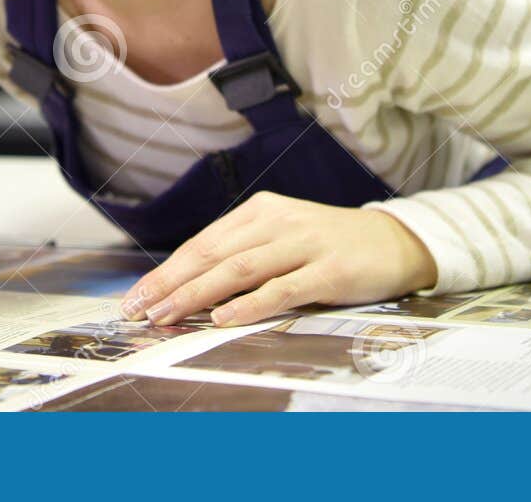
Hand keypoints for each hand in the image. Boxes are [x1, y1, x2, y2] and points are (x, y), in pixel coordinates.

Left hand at [118, 192, 437, 327]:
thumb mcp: (282, 238)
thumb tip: (188, 288)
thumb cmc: (329, 245)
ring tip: (169, 315)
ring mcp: (305, 244)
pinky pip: (283, 288)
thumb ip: (243, 255)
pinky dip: (250, 304)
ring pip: (240, 270)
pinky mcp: (329, 270)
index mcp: (261, 211)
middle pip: (213, 254)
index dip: (166, 271)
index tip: (137, 297)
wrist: (393, 242)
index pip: (202, 243)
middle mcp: (278, 221)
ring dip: (198, 295)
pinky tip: (224, 318)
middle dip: (171, 284)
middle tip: (140, 310)